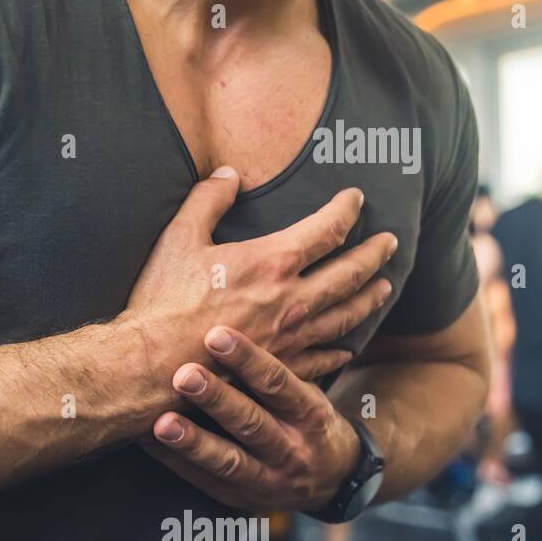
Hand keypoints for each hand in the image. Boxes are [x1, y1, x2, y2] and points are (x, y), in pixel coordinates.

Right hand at [117, 168, 396, 399]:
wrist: (150, 364)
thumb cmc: (161, 301)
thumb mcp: (178, 238)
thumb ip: (207, 200)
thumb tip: (229, 173)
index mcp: (271, 261)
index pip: (327, 229)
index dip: (346, 209)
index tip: (356, 198)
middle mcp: (292, 299)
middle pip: (350, 273)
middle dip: (374, 254)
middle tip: (391, 243)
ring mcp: (290, 337)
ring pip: (346, 315)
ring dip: (369, 298)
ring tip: (383, 288)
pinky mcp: (279, 368)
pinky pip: (322, 357)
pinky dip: (340, 349)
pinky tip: (346, 348)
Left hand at [147, 325, 365, 511]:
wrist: (334, 479)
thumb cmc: (307, 419)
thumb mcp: (308, 392)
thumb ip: (279, 366)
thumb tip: (234, 314)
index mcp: (311, 416)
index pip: (279, 384)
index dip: (248, 359)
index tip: (216, 334)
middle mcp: (292, 451)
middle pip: (251, 423)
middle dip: (216, 399)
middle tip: (183, 376)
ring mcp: (268, 481)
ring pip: (228, 461)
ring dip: (192, 441)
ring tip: (161, 422)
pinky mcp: (242, 500)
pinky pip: (204, 481)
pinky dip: (174, 461)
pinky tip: (146, 441)